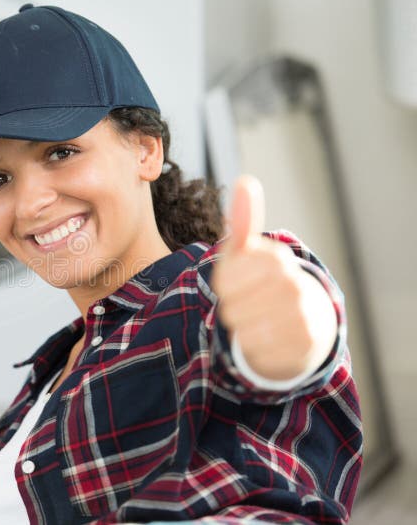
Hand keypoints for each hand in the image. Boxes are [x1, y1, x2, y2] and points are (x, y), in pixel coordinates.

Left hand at [211, 175, 336, 380]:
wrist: (307, 322)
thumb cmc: (264, 283)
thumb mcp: (248, 253)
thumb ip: (242, 222)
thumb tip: (246, 181)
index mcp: (275, 258)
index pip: (224, 281)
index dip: (225, 287)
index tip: (239, 283)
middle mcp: (293, 283)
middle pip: (231, 308)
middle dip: (234, 309)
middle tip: (251, 304)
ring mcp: (302, 313)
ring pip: (243, 330)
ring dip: (244, 329)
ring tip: (260, 320)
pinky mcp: (304, 343)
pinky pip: (257, 350)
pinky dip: (256, 348)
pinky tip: (270, 338)